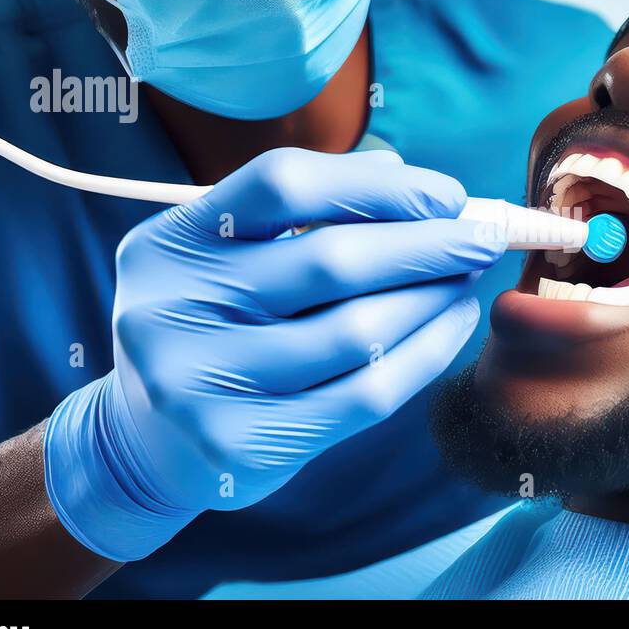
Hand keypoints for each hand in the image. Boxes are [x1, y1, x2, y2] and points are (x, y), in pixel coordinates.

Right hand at [44, 148, 504, 560]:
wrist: (144, 442)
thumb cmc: (214, 328)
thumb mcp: (227, 260)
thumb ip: (307, 220)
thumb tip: (421, 188)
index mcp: (170, 242)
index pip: (283, 184)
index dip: (377, 185)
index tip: (446, 195)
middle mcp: (173, 307)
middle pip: (330, 260)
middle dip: (428, 244)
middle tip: (484, 238)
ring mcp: (200, 381)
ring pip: (357, 333)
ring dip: (432, 300)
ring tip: (467, 281)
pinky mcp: (239, 444)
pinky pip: (364, 395)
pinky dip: (424, 355)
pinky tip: (449, 327)